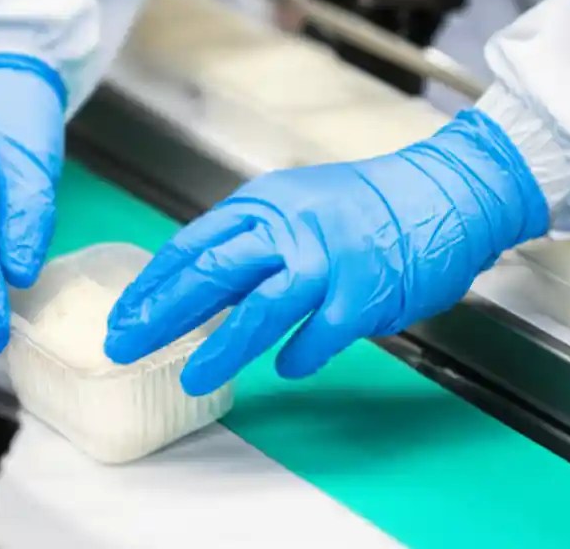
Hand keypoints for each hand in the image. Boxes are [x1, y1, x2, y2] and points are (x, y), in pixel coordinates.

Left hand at [106, 110, 548, 394]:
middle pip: (212, 273)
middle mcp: (291, 228)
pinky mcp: (364, 293)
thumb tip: (202, 287)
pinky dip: (300, 355)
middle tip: (125, 346)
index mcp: (268, 203)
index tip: (123, 316)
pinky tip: (286, 368)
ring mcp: (329, 261)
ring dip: (221, 346)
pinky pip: (320, 335)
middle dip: (162, 314)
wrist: (447, 192)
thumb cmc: (373, 205)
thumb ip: (256, 244)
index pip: (194, 245)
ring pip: (260, 307)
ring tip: (192, 376)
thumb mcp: (301, 206)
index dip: (153, 285)